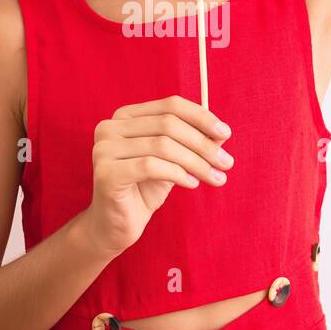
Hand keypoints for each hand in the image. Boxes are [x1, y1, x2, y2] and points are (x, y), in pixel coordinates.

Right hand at [85, 95, 233, 255]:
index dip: (201, 117)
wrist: (117, 224)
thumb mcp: (175, 161)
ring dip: (196, 162)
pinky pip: (151, 166)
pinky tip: (192, 184)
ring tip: (215, 178)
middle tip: (226, 163)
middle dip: (203, 144)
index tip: (225, 133)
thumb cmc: (145, 189)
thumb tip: (221, 133)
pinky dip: (178, 174)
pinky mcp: (106, 172)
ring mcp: (104, 149)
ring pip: (162, 146)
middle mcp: (110, 127)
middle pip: (168, 124)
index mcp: (125, 116)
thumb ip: (194, 143)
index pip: (170, 105)